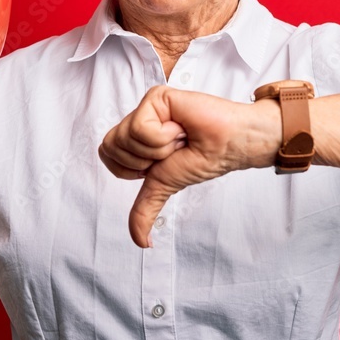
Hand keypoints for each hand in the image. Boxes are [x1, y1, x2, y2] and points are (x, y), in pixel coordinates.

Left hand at [99, 85, 280, 247]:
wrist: (231, 145)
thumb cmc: (205, 158)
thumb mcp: (166, 186)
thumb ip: (146, 209)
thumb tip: (141, 242)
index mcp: (135, 140)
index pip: (108, 155)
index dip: (133, 167)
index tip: (163, 161)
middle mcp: (137, 120)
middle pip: (109, 146)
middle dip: (143, 159)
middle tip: (171, 150)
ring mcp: (146, 106)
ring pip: (123, 137)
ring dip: (158, 147)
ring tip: (179, 137)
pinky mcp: (156, 96)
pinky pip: (140, 128)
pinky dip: (163, 137)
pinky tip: (181, 127)